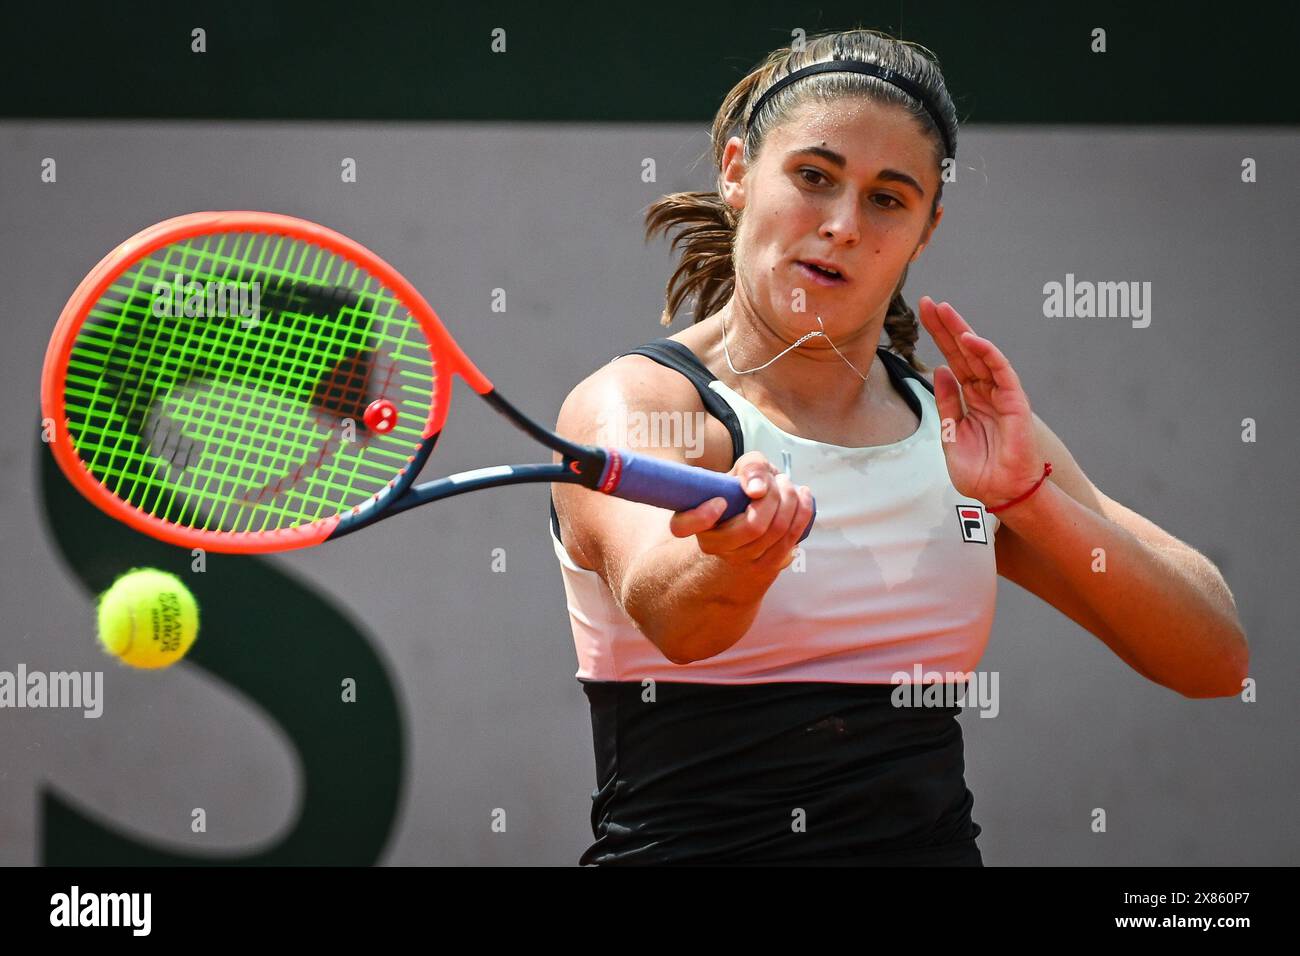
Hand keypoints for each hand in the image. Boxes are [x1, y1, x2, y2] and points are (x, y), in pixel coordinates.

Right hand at [668, 451, 811, 570]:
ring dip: (790, 501)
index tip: (721, 501)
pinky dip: (802, 513)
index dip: (701, 516)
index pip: (681, 527)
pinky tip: (803, 496)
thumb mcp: (742, 470)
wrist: (756, 517)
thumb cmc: (744, 490)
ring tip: (789, 485)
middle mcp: (713, 545)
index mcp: (695, 521)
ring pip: (775, 532)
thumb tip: (757, 490)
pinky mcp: (767, 566)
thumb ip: (750, 467)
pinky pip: (790, 540)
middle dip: (774, 496)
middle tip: (779, 479)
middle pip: (752, 527)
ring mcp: (740, 560)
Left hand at [917, 295, 1044, 507]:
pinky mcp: (1015, 402)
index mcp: (969, 399)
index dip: (938, 338)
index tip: (922, 316)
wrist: (1000, 494)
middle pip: (964, 352)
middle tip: (929, 303)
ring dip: (963, 332)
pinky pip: (1002, 372)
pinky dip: (988, 354)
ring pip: (981, 356)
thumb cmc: (979, 471)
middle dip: (946, 327)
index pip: (952, 361)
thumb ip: (946, 404)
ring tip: (944, 311)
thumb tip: (939, 372)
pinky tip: (970, 339)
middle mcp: (985, 392)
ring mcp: (1000, 395)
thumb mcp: (950, 435)